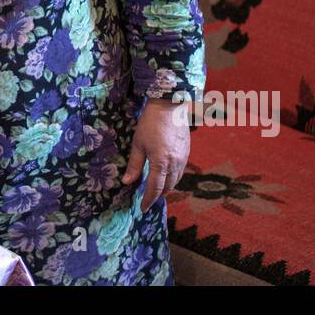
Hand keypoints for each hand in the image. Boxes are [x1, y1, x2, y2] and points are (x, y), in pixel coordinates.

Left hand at [120, 99, 190, 213]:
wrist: (170, 106)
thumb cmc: (150, 123)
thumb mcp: (138, 144)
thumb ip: (134, 165)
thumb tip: (127, 182)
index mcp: (161, 163)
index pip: (155, 189)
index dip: (148, 200)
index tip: (142, 208)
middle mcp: (175, 164)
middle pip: (167, 187)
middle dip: (157, 195)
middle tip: (147, 199)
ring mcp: (183, 159)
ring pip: (175, 181)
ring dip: (166, 188)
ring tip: (156, 190)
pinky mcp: (186, 153)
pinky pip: (180, 172)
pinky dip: (172, 178)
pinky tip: (165, 175)